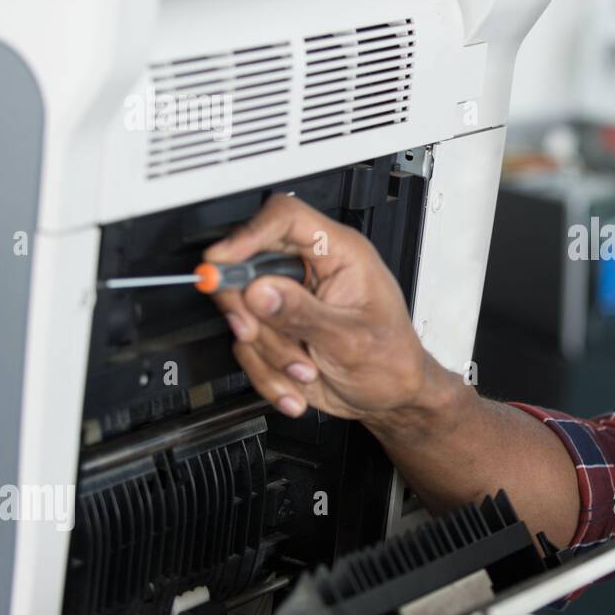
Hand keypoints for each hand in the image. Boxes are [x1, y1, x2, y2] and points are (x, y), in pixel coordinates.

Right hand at [203, 193, 442, 424]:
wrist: (391, 396)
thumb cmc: (392, 359)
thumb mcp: (351, 339)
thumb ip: (303, 313)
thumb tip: (259, 290)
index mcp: (340, 254)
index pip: (286, 218)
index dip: (249, 233)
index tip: (222, 260)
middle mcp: (310, 271)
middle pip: (249, 265)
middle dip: (250, 311)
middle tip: (257, 332)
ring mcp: (289, 301)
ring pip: (245, 313)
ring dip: (270, 353)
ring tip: (307, 368)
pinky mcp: (275, 330)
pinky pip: (248, 347)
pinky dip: (267, 373)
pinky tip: (297, 382)